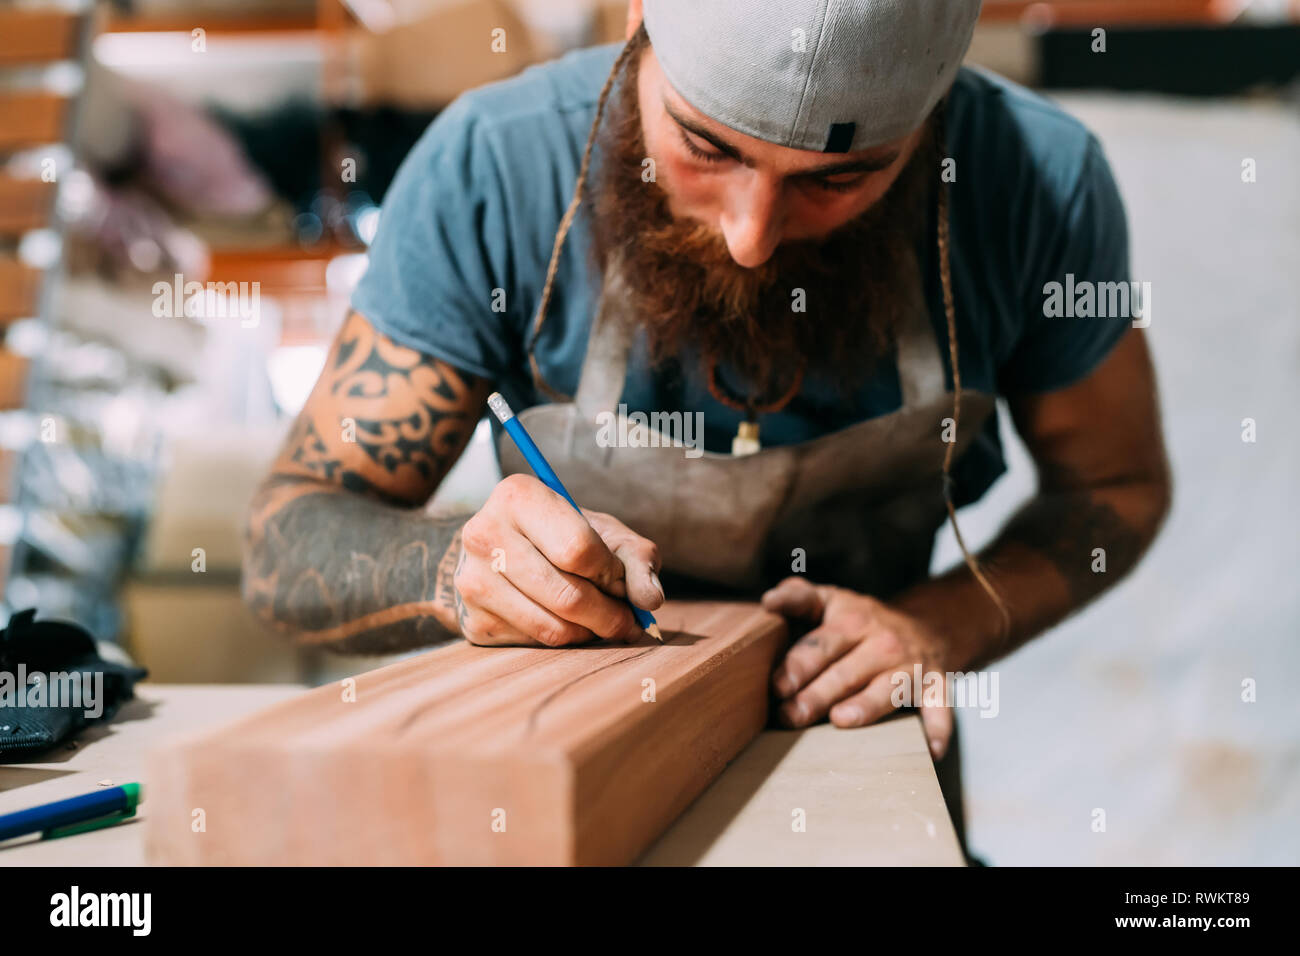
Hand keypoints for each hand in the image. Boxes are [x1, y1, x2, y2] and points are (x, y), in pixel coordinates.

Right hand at [454, 474, 663, 646]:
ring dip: (590, 632)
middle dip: (609, 614)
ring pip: (552, 627)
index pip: (578, 549)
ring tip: (602, 620)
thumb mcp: (606, 533)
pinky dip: (564, 640)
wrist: (504, 550)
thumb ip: (637, 560)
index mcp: (518, 496)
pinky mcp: (473, 621)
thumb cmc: (563, 535)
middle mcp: (484, 534)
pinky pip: (535, 644)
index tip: (619, 578)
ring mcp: (471, 581)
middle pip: (566, 595)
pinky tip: (568, 623)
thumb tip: (649, 600)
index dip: (610, 573)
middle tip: (626, 620)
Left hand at [761, 576, 954, 758]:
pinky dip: (938, 729)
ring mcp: (910, 664)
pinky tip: (931, 751)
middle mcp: (881, 640)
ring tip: (840, 719)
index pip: (820, 641)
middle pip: (845, 670)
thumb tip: (770, 601)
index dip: (799, 661)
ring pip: (886, 688)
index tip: (777, 685)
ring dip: (865, 705)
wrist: (928, 627)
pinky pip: (940, 708)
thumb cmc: (863, 622)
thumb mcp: (832, 601)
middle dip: (816, 694)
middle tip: (789, 716)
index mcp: (850, 619)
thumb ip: (799, 599)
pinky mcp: (936, 686)